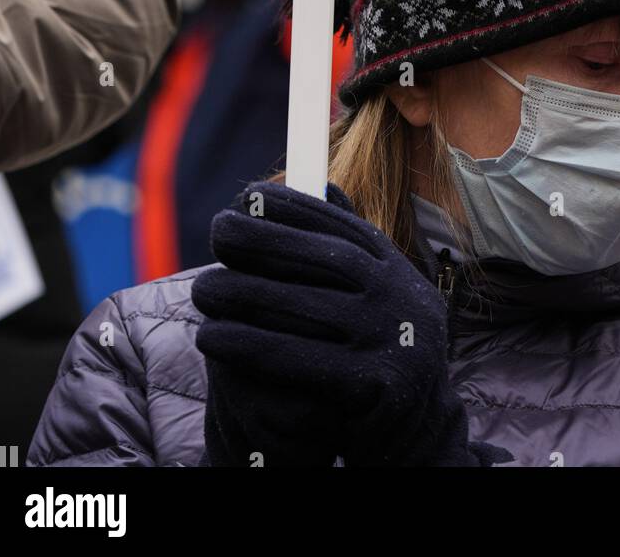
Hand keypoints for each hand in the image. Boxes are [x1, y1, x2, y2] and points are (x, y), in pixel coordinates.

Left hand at [192, 180, 500, 466]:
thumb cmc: (376, 353)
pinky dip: (249, 346)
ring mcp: (391, 339)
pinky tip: (212, 337)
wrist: (417, 434)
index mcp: (397, 270)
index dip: (294, 206)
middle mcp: (400, 297)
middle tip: (217, 229)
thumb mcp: (376, 295)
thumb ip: (349, 250)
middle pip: (324, 258)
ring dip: (245, 294)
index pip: (343, 226)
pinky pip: (298, 359)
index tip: (248, 194)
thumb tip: (318, 185)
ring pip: (305, 306)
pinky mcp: (376, 385)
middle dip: (265, 240)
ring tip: (202, 288)